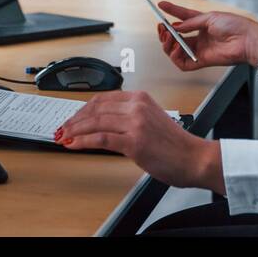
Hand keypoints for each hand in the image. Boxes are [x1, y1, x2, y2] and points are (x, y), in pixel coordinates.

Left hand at [54, 91, 225, 192]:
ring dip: (75, 131)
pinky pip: (100, 138)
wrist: (194, 158)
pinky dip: (83, 141)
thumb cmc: (175, 145)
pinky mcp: (133, 141)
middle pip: (95, 109)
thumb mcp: (150, 120)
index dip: (83, 109)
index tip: (73, 118)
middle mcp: (136, 106)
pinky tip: (74, 145)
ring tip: (64, 137)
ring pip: (95, 122)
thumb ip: (129, 118)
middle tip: (63, 129)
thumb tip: (102, 125)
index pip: (102, 98)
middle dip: (75, 120)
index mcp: (140, 98)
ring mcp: (135, 123)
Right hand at [154, 0, 257, 71]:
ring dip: (167, 44)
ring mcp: (199, 50)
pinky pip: (182, 63)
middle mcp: (199, 38)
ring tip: (168, 37)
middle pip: (175, 38)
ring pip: (175, 52)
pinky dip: (175, 56)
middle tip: (161, 27)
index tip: (160, 6)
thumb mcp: (209, 17)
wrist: (246, 39)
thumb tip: (175, 26)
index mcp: (202, 25)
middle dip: (165, 33)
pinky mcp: (201, 61)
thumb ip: (190, 23)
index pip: (182, 19)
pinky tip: (177, 46)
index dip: (171, 12)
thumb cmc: (234, 25)